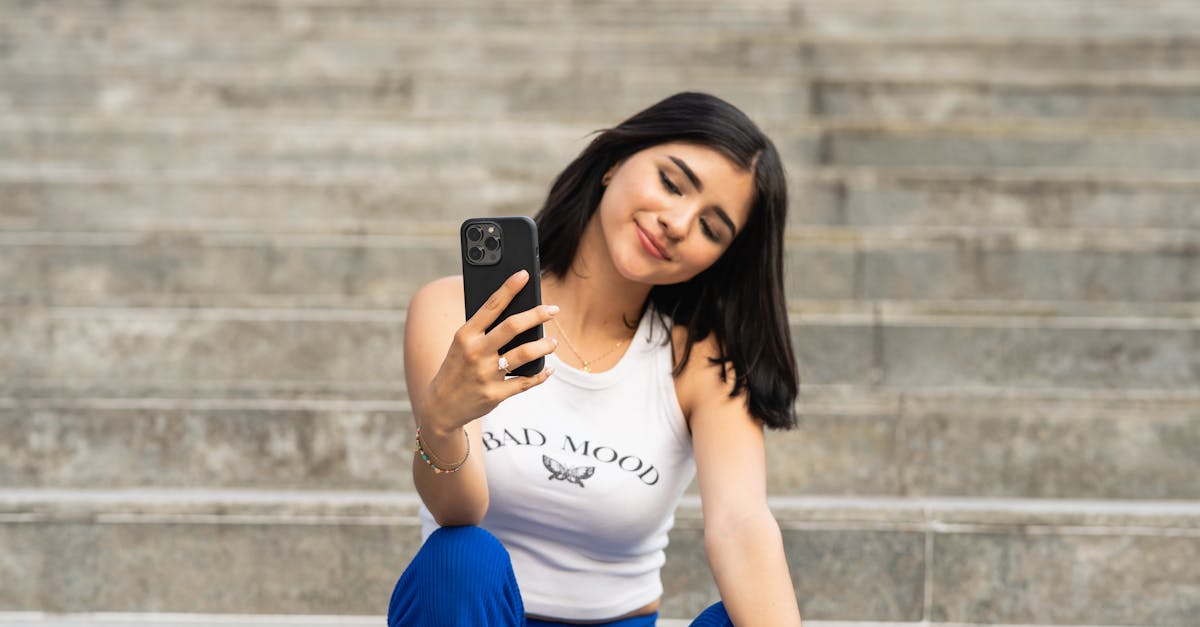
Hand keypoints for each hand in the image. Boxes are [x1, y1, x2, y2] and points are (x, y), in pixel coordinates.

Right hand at [422, 270, 557, 433]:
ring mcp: (485, 374)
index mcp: (465, 335)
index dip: (509, 288)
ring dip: (543, 346)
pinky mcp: (495, 395)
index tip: (525, 274)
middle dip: (536, 315)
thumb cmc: (457, 367)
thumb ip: (483, 330)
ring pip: (525, 354)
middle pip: (512, 327)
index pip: (491, 306)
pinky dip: (540, 374)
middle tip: (552, 310)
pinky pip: (525, 382)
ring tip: (552, 343)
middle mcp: (475, 352)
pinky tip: (548, 368)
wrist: (440, 405)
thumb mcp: (461, 345)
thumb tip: (518, 313)